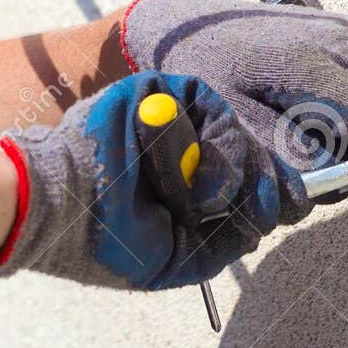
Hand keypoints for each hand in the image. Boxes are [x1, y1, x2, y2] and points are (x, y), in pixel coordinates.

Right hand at [0, 72, 279, 289]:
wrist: (61, 209)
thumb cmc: (105, 239)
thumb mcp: (177, 255)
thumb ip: (224, 240)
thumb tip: (263, 219)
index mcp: (179, 183)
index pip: (238, 177)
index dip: (266, 190)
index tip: (286, 209)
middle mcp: (178, 148)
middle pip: (245, 151)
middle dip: (254, 184)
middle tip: (247, 210)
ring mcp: (167, 117)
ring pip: (232, 129)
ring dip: (225, 171)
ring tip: (196, 200)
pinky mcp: (155, 91)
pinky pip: (208, 104)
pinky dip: (209, 141)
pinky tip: (186, 169)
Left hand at [120, 0, 347, 221]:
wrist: (185, 24)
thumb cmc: (198, 71)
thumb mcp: (228, 122)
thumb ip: (281, 155)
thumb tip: (333, 181)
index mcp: (311, 60)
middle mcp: (342, 40)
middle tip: (313, 173)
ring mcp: (347, 32)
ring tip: (298, 136)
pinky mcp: (346, 33)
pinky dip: (343, 112)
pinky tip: (304, 113)